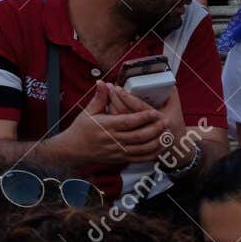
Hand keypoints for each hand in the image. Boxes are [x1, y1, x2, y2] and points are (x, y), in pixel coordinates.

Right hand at [52, 85, 166, 166]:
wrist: (73, 149)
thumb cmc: (81, 128)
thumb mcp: (88, 111)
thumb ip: (99, 98)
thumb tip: (102, 82)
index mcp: (106, 126)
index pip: (128, 122)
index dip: (143, 117)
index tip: (155, 112)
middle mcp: (113, 140)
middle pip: (139, 136)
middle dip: (155, 129)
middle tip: (166, 121)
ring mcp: (118, 151)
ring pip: (142, 149)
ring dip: (156, 142)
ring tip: (167, 134)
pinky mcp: (121, 159)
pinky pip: (139, 159)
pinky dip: (151, 154)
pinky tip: (160, 148)